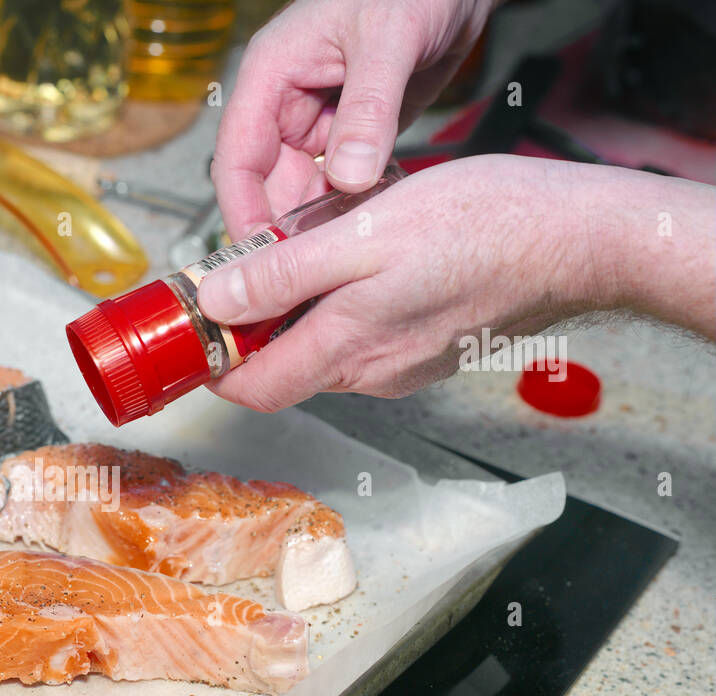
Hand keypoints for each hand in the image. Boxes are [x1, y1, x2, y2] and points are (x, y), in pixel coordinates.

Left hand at [196, 155, 649, 410]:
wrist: (575, 240)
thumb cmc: (479, 229)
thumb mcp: (358, 237)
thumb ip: (281, 277)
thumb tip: (216, 304)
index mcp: (345, 350)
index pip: (253, 391)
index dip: (214, 368)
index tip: (196, 335)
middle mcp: (371, 373)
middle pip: (286, 369)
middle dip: (256, 330)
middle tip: (248, 272)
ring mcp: (404, 367)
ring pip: (328, 350)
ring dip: (305, 312)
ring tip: (313, 253)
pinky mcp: (430, 350)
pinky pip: (368, 338)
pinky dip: (349, 308)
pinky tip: (367, 263)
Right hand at [213, 0, 495, 238]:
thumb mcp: (390, 38)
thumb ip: (369, 110)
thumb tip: (348, 179)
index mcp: (272, 73)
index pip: (237, 158)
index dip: (242, 210)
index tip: (260, 257)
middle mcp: (286, 101)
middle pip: (266, 184)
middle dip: (284, 226)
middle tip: (308, 273)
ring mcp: (317, 120)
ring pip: (303, 189)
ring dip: (321, 221)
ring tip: (342, 255)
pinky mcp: (350, 133)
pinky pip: (340, 183)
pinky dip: (351, 206)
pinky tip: (369, 227)